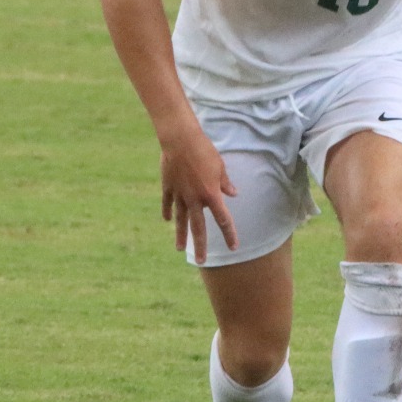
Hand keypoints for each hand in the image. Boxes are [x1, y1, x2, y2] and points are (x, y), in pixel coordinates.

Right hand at [158, 125, 237, 263]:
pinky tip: (167, 221)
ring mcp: (179, 194)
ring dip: (181, 235)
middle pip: (199, 227)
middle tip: (202, 261)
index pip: (223, 219)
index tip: (234, 247)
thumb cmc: (204, 150)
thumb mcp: (220, 166)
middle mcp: (195, 199)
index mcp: (211, 194)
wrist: (180, 140)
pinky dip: (167, 212)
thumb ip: (225, 183)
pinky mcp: (168, 187)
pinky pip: (168, 203)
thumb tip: (233, 194)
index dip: (229, 234)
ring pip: (181, 220)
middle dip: (201, 245)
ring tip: (180, 249)